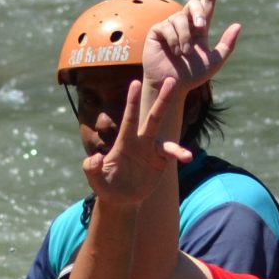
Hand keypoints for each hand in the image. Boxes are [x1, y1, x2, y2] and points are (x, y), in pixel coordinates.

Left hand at [84, 76, 188, 211]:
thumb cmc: (105, 185)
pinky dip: (179, 155)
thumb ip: (91, 168)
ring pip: (166, 140)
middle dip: (162, 100)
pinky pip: (172, 155)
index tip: (135, 82)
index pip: (129, 118)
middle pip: (153, 118)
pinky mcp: (161, 161)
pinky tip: (187, 158)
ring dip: (176, 145)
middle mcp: (140, 142)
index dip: (132, 101)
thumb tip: (95, 158)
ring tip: (183, 155)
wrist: (120, 198)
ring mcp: (152, 151)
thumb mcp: (94, 178)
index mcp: (124, 142)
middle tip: (171, 80)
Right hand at [142, 0, 239, 97]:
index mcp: (199, 28)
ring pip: (181, 19)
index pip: (207, 3)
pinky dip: (174, 39)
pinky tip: (174, 51)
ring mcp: (169, 26)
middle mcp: (185, 23)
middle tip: (201, 28)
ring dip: (185, 37)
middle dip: (199, 13)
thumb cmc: (192, 76)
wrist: (172, 85)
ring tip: (184, 53)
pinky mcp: (157, 31)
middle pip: (193, 4)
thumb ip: (227, 44)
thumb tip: (238, 24)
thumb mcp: (215, 61)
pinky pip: (168, 27)